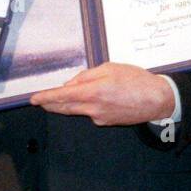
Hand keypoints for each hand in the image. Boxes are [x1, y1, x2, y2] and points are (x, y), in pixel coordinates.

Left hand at [30, 62, 174, 125]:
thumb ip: (88, 75)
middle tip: (40, 101)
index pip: (62, 95)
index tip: (33, 99)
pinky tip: (96, 100)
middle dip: (50, 104)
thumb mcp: (111, 68)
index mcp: (93, 91)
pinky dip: (87, 107)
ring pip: (77, 111)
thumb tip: (72, 83)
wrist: (157, 100)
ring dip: (66, 105)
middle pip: (64, 107)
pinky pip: (91, 113)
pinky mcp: (106, 122)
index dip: (46, 97)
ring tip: (58, 100)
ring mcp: (98, 117)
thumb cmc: (137, 80)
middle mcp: (92, 108)